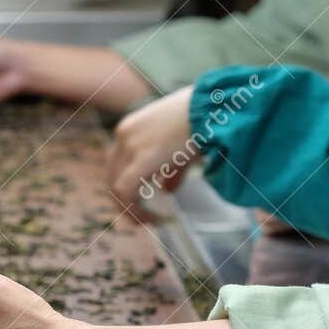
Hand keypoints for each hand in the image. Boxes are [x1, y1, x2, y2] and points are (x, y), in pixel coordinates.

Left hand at [105, 86, 195, 220]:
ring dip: (130, 208)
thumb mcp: (183, 145)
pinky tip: (153, 219)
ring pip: (117, 186)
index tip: (141, 201)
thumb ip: (171, 168)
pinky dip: (136, 209)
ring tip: (148, 221)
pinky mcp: (142, 158)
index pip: (116, 163)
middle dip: (124, 199)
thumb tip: (167, 190)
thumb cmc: (206, 119)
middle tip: (142, 216)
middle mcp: (124, 135)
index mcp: (131, 127)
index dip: (126, 185)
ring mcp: (130, 145)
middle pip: (112, 175)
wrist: (216, 106)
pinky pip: (127, 192)